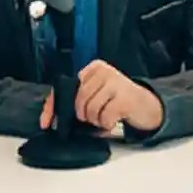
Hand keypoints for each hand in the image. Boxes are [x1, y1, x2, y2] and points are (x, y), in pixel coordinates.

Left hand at [39, 60, 162, 131]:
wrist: (146, 106)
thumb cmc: (118, 101)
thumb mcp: (97, 95)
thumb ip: (76, 100)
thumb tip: (51, 118)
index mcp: (93, 68)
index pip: (66, 87)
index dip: (53, 107)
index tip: (46, 123)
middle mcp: (104, 72)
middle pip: (79, 100)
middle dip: (83, 115)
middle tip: (94, 118)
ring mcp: (116, 83)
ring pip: (91, 110)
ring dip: (96, 120)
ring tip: (106, 117)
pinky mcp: (125, 97)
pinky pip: (105, 117)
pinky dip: (107, 124)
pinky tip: (114, 120)